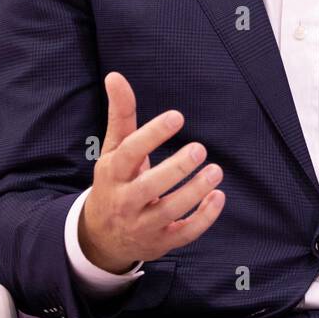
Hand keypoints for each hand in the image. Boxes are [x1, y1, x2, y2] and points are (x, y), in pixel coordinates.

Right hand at [79, 71, 224, 272]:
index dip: (153, 134)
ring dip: (195, 191)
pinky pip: (184, 234)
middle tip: (200, 148)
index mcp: (113, 173)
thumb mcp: (114, 149)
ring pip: (170, 211)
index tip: (177, 116)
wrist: (100, 236)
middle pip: (149, 186)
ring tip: (216, 171)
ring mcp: (142, 225)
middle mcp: (125, 201)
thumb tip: (115, 76)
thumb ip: (121, 114)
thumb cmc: (115, 182)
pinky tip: (218, 197)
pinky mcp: (160, 241)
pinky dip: (204, 218)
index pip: (130, 152)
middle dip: (176, 168)